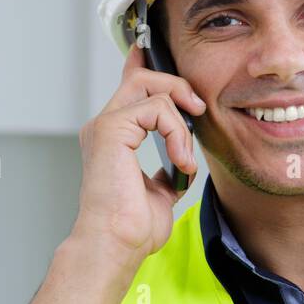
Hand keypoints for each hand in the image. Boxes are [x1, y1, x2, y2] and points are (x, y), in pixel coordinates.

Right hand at [71, 43, 205, 260]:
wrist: (117, 244)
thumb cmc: (133, 229)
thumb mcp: (161, 193)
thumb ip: (169, 169)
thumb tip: (183, 161)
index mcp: (113, 139)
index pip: (129, 88)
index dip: (148, 67)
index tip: (164, 58)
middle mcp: (105, 127)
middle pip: (142, 78)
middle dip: (176, 86)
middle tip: (198, 109)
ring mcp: (105, 126)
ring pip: (151, 88)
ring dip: (181, 120)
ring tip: (186, 157)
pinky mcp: (111, 129)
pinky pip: (156, 109)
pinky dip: (176, 134)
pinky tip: (180, 161)